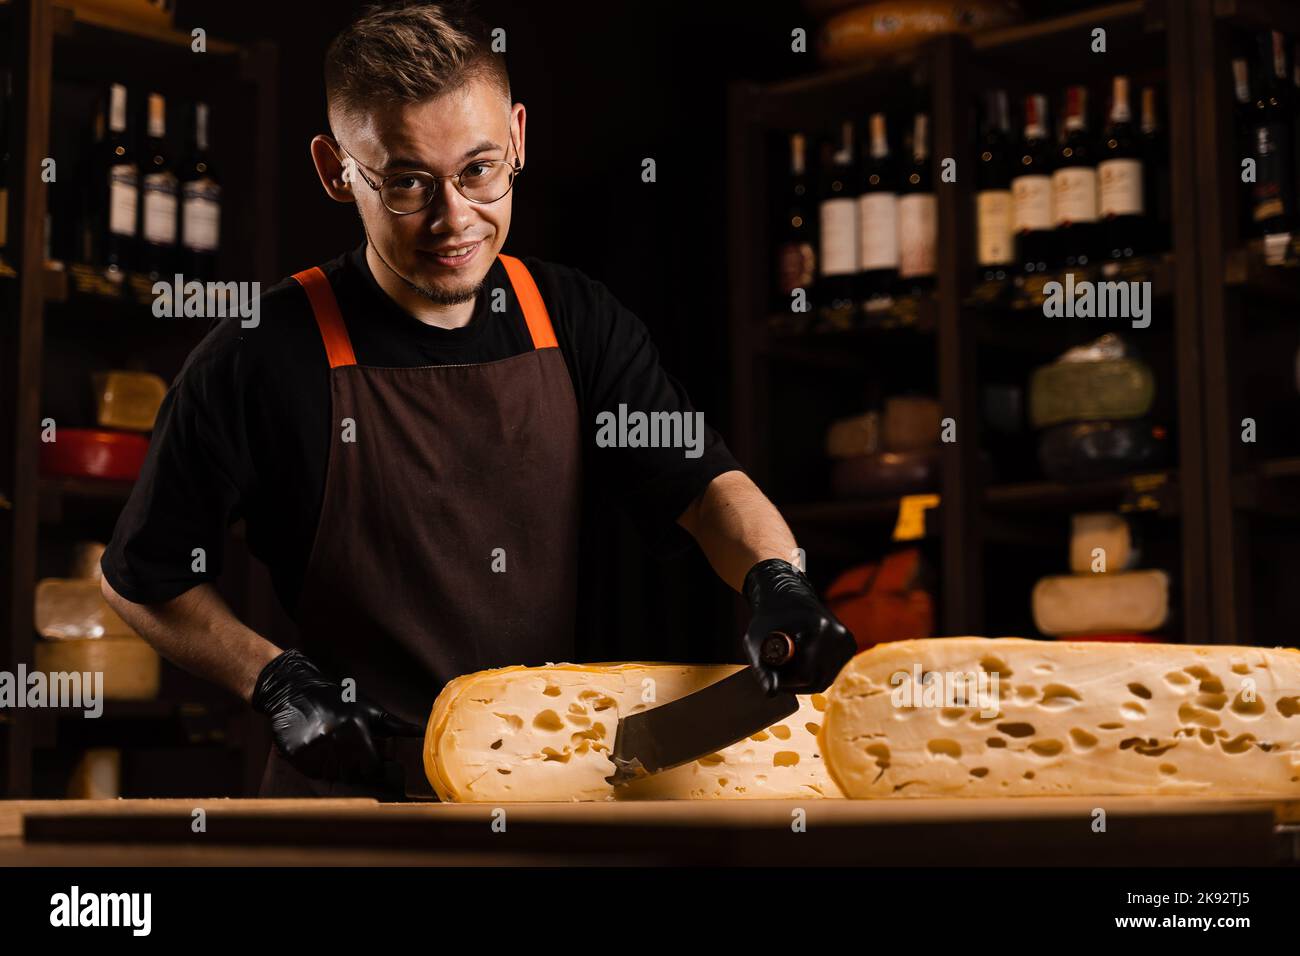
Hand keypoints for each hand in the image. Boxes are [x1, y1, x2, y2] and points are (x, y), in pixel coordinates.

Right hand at [251, 650, 423, 782]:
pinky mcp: (295, 752)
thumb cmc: (337, 700)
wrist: (295, 690)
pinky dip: (315, 767)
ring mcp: (313, 746)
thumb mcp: (368, 708)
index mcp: (356, 729)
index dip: (371, 768)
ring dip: (333, 769)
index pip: (371, 767)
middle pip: (351, 775)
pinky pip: (311, 773)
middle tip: (347, 755)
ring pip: (331, 776)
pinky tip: (316, 751)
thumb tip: (420, 731)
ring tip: (331, 751)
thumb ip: (394, 724)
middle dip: (352, 769)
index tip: (367, 762)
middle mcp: (335, 739)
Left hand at [742, 558, 855, 694]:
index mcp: (820, 628)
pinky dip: (815, 674)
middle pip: (817, 680)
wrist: (786, 597)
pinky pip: (831, 673)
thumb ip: (761, 669)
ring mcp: (847, 641)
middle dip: (795, 683)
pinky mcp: (850, 646)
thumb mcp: (756, 641)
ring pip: (825, 680)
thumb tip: (770, 694)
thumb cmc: (768, 618)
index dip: (786, 682)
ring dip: (805, 680)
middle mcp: (839, 635)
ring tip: (787, 667)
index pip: (805, 674)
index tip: (773, 675)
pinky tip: (802, 663)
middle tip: (778, 675)